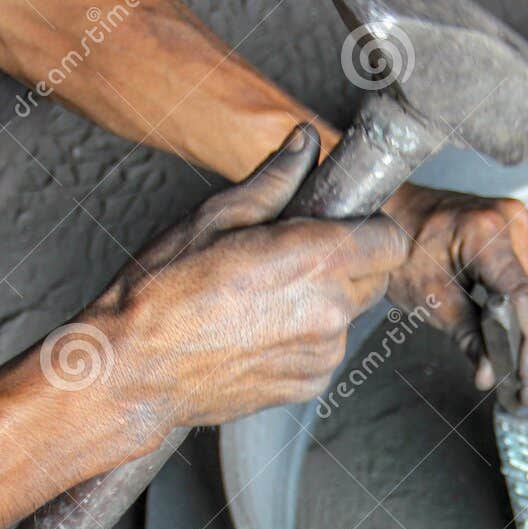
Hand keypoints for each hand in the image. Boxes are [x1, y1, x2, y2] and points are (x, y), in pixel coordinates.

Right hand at [67, 125, 409, 458]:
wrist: (135, 371)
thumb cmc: (162, 294)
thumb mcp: (214, 217)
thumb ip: (273, 180)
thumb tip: (304, 145)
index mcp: (316, 258)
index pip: (392, 240)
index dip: (370, 228)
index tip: (344, 224)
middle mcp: (331, 309)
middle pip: (376, 277)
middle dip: (348, 262)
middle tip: (295, 258)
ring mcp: (323, 352)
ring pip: (349, 314)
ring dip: (324, 302)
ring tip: (264, 299)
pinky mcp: (311, 383)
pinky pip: (326, 350)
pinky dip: (305, 339)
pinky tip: (257, 330)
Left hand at [383, 185, 527, 410]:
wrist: (392, 210)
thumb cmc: (399, 244)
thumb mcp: (429, 295)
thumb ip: (466, 335)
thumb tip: (489, 375)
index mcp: (489, 232)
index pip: (524, 296)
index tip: (527, 378)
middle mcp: (515, 225)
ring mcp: (521, 230)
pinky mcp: (519, 242)